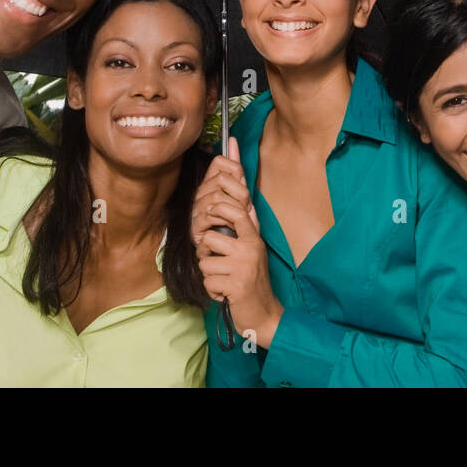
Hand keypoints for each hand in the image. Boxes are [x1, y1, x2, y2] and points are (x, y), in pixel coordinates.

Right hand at [190, 136, 250, 244]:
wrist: (231, 254)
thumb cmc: (237, 224)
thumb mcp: (242, 195)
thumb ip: (237, 170)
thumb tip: (233, 139)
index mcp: (211, 183)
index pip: (220, 162)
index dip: (235, 171)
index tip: (243, 183)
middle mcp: (201, 193)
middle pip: (222, 179)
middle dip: (240, 193)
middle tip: (245, 207)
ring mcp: (196, 209)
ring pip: (217, 196)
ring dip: (235, 208)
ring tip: (239, 218)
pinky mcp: (195, 226)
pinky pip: (211, 213)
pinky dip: (225, 219)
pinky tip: (228, 226)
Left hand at [194, 137, 283, 347]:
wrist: (262, 312)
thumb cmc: (250, 272)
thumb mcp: (249, 239)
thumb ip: (240, 207)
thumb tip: (233, 154)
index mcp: (254, 232)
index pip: (238, 204)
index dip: (220, 203)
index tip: (212, 211)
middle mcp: (252, 245)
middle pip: (210, 233)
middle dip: (206, 247)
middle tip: (216, 256)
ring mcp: (244, 265)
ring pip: (204, 259)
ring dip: (209, 271)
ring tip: (224, 275)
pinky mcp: (235, 285)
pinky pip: (206, 279)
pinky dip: (212, 288)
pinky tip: (225, 291)